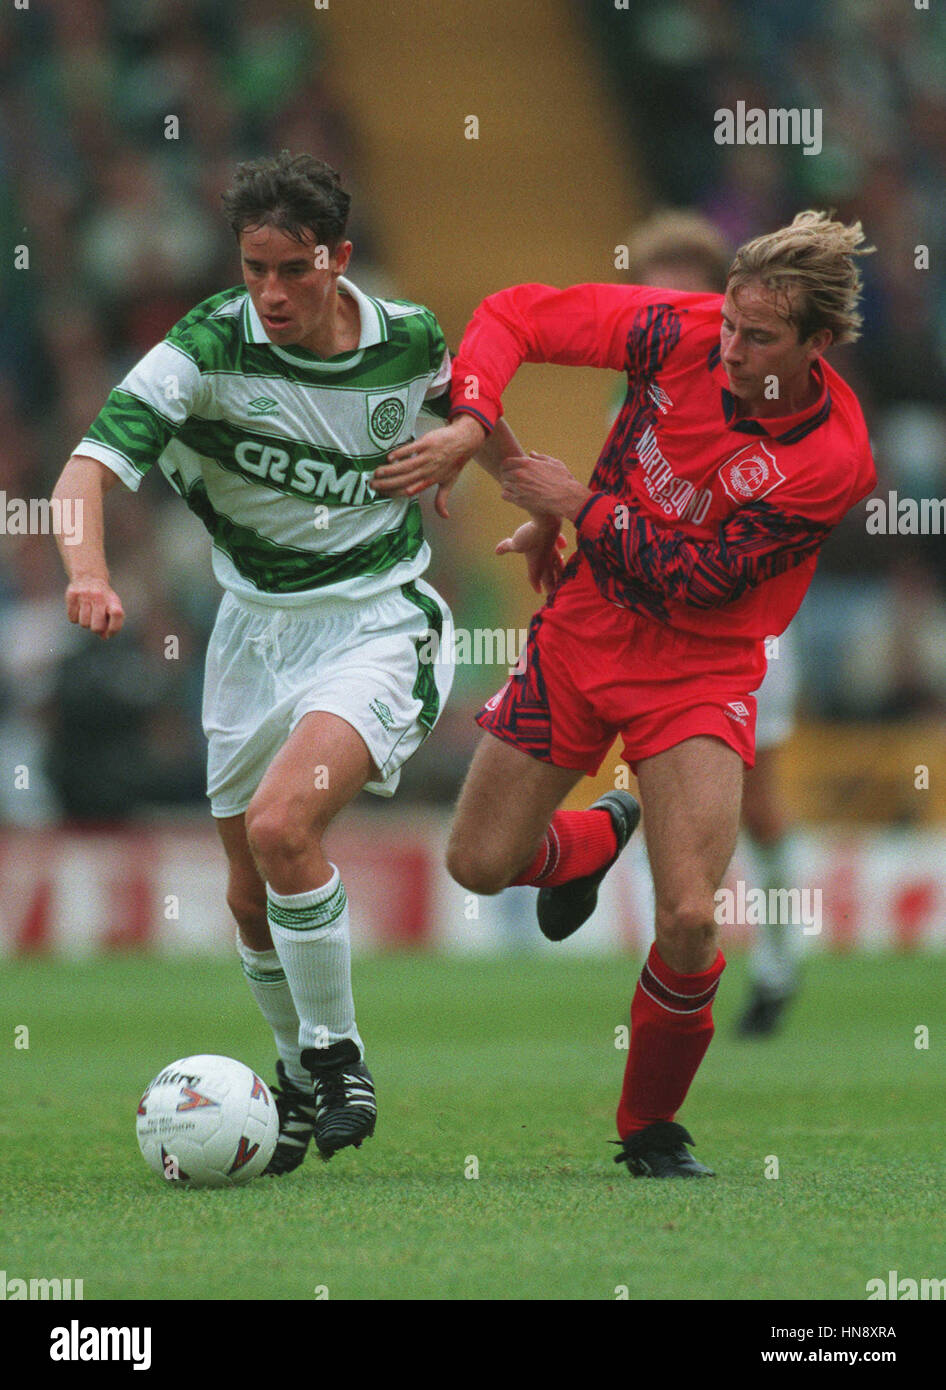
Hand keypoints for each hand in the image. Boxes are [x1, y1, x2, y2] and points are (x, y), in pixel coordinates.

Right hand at [66, 577, 123, 638]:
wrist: (88, 575)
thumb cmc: (103, 597)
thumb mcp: (111, 606)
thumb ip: (111, 622)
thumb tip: (104, 637)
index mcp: (112, 600)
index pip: (117, 615)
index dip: (114, 628)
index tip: (109, 634)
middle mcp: (99, 596)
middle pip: (97, 627)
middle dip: (96, 629)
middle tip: (95, 623)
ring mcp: (84, 595)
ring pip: (84, 624)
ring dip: (85, 623)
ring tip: (87, 612)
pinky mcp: (72, 596)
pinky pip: (73, 618)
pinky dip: (75, 618)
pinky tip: (79, 609)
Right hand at [372, 416, 486, 518]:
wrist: (464, 441)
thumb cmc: (455, 462)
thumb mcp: (449, 483)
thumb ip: (441, 500)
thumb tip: (445, 517)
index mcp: (430, 481)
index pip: (409, 490)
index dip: (395, 493)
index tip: (382, 494)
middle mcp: (427, 470)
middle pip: (404, 479)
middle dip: (387, 483)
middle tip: (372, 484)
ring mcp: (427, 456)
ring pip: (405, 466)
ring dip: (390, 470)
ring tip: (376, 473)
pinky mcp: (426, 443)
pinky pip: (411, 449)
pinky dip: (400, 454)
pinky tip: (390, 458)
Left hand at [495, 519, 567, 593]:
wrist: (547, 522)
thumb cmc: (530, 535)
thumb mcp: (516, 543)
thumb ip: (507, 547)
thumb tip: (497, 551)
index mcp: (536, 564)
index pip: (536, 578)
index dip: (536, 585)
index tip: (538, 592)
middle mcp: (546, 559)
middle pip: (549, 575)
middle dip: (551, 585)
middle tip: (553, 593)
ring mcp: (553, 548)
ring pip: (558, 563)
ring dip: (559, 571)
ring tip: (562, 575)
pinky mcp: (556, 537)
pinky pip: (559, 544)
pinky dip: (561, 545)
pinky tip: (563, 545)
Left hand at [500, 451, 591, 520]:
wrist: (566, 497)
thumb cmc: (563, 480)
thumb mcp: (554, 463)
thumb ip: (540, 457)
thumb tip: (531, 453)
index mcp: (527, 463)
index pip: (507, 462)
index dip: (507, 466)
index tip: (509, 470)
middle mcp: (521, 474)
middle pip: (504, 473)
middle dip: (508, 476)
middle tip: (513, 480)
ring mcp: (519, 487)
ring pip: (504, 484)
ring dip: (508, 486)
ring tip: (515, 489)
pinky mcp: (519, 499)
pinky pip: (504, 495)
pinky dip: (508, 495)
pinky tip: (514, 496)